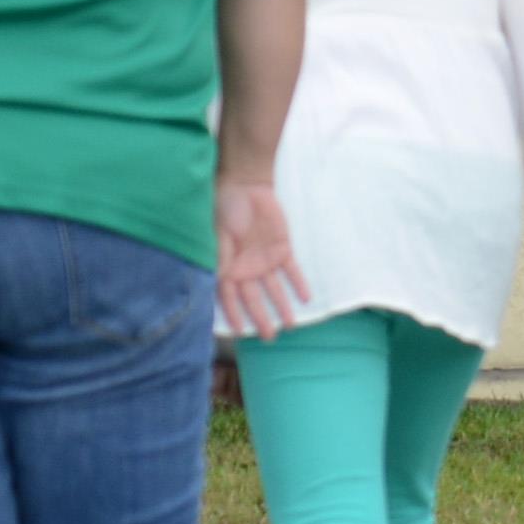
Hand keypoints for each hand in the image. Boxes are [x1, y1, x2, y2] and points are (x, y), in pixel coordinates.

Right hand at [210, 174, 300, 337]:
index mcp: (227, 267)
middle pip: (254, 299)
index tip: (240, 332)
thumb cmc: (225, 208)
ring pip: (275, 290)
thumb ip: (221, 261)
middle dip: (261, 318)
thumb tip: (218, 285)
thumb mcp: (217, 236)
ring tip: (289, 326)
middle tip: (269, 338)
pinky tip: (306, 298)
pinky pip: (292, 271)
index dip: (234, 314)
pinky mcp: (282, 250)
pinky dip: (299, 284)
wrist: (246, 184)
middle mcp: (246, 268)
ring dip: (282, 307)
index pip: (230, 297)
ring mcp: (265, 260)